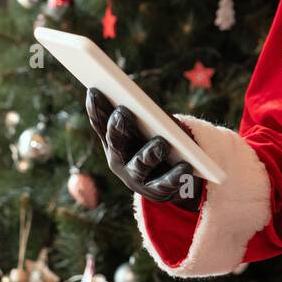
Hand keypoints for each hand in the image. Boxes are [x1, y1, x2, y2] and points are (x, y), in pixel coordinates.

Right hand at [85, 87, 203, 212]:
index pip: (100, 123)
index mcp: (112, 140)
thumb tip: (122, 93)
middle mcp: (118, 160)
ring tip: (161, 143)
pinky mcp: (156, 191)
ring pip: (139, 166)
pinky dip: (175, 176)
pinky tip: (185, 166)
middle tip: (122, 112)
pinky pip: (165, 184)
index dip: (96, 108)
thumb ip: (136, 112)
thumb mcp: (145, 125)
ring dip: (149, 154)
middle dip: (118, 128)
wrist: (171, 177)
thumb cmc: (154, 142)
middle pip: (116, 143)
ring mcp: (136, 178)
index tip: (95, 89)